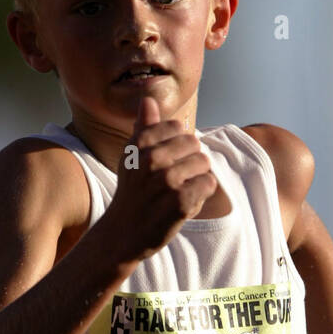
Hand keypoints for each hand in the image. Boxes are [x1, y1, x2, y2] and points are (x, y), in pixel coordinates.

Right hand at [106, 95, 217, 262]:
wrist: (123, 234)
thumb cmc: (132, 193)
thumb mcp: (132, 158)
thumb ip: (143, 128)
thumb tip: (148, 99)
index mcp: (139, 144)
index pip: (178, 127)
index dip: (177, 145)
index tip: (163, 163)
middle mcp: (151, 159)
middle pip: (194, 144)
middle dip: (189, 161)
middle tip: (172, 182)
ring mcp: (167, 181)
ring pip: (204, 163)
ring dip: (196, 179)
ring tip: (177, 193)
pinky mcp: (180, 201)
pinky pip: (208, 184)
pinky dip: (201, 194)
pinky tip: (184, 204)